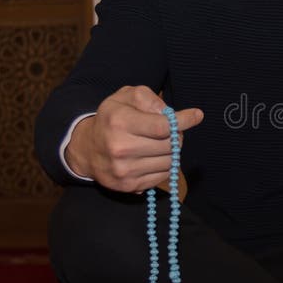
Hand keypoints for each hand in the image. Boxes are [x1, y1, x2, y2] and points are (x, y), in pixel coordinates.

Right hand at [65, 85, 203, 192]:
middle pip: (170, 145)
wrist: (86, 148)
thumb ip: (149, 99)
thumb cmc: (112, 118)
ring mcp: (124, 170)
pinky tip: (152, 157)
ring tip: (159, 143)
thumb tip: (173, 114)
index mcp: (120, 122)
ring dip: (171, 152)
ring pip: (169, 162)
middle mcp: (120, 148)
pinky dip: (164, 166)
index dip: (183, 121)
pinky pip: (162, 177)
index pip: (163, 126)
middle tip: (172, 131)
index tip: (196, 115)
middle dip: (176, 135)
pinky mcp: (128, 185)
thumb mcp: (125, 97)